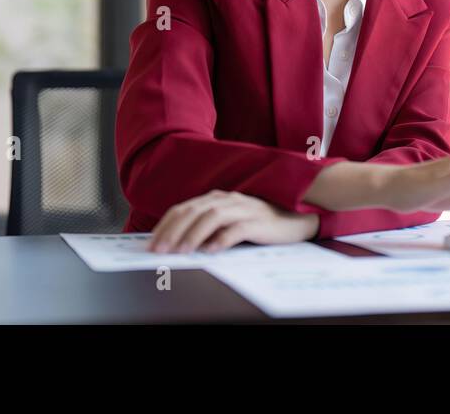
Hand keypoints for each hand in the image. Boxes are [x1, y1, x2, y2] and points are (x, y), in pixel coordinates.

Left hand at [149, 190, 319, 253]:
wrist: (296, 218)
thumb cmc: (260, 223)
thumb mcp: (230, 221)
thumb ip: (208, 227)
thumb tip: (181, 244)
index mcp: (217, 198)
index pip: (184, 208)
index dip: (166, 225)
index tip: (152, 243)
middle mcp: (228, 200)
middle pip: (193, 211)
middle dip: (173, 231)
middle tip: (159, 250)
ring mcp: (243, 209)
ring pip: (211, 218)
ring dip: (193, 235)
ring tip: (181, 251)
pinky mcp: (258, 221)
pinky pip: (237, 229)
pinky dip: (222, 239)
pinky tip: (211, 251)